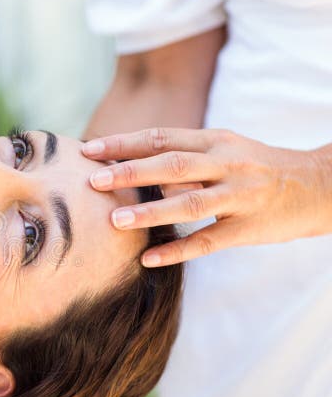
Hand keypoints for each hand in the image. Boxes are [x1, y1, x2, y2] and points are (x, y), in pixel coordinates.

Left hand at [81, 128, 331, 266]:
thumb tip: (131, 166)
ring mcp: (240, 196)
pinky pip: (209, 241)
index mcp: (215, 141)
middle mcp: (227, 164)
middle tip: (93, 181)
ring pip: (190, 203)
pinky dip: (178, 250)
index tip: (88, 151)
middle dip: (131, 172)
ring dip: (151, 212)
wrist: (321, 186)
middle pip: (172, 165)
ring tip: (115, 220)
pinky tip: (149, 259)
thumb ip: (182, 157)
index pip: (162, 137)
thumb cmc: (258, 168)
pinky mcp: (249, 228)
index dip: (124, 143)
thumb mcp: (224, 151)